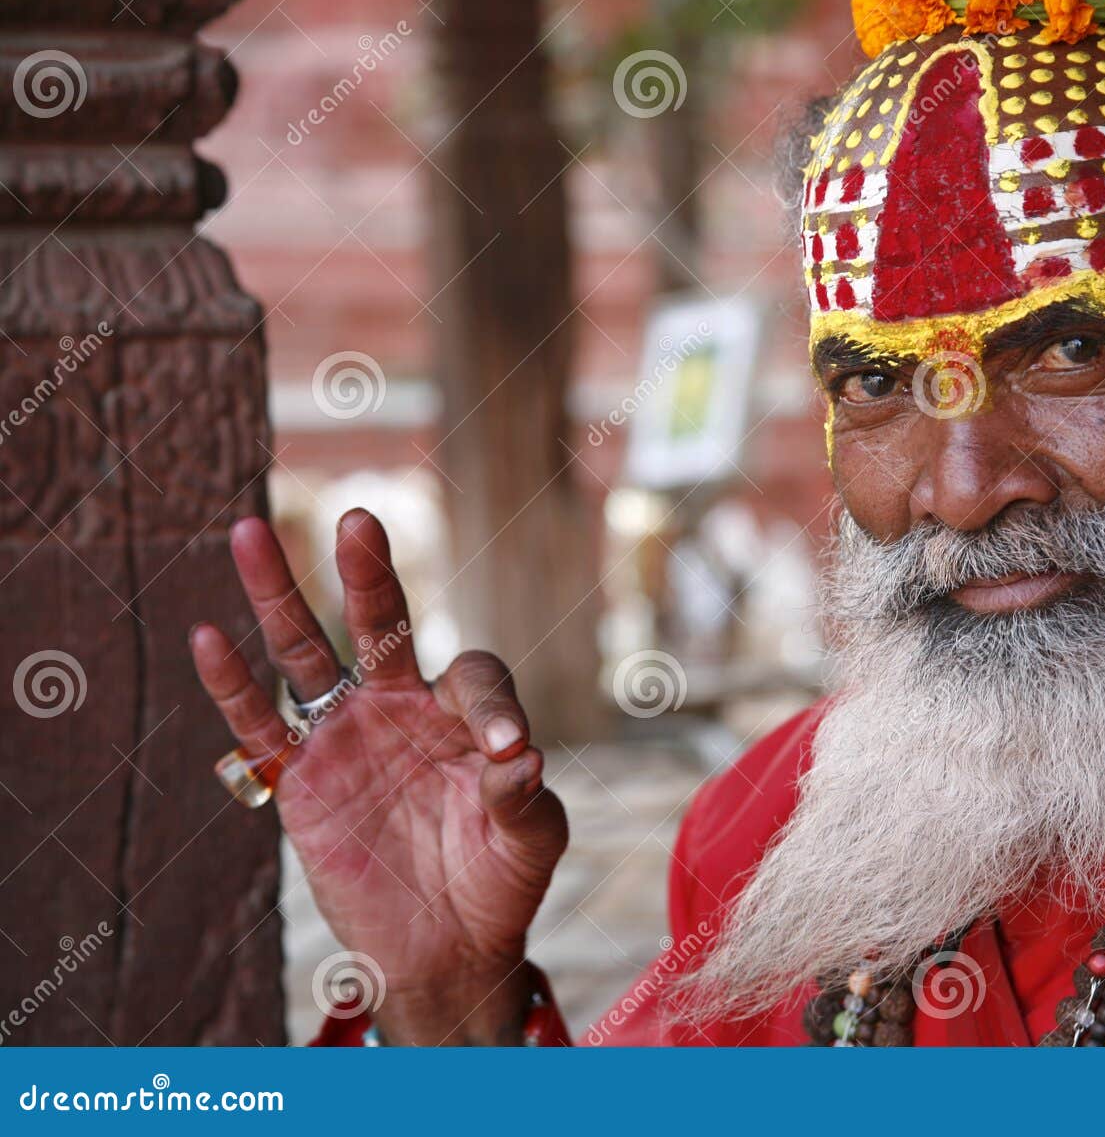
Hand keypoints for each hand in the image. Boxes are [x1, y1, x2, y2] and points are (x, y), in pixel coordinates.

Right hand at [189, 509, 567, 1043]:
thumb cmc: (500, 881)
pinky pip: (260, 727)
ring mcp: (347, 738)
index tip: (509, 753)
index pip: (474, 678)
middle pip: (381, 627)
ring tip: (250, 531)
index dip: (491, 707)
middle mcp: (403, 710)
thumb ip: (525, 799)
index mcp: (466, 716)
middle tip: (360, 522)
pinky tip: (208, 636)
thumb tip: (523, 758)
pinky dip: (232, 686)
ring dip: (278, 596)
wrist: (447, 948)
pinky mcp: (300, 781)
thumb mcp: (531, 841)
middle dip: (369, 577)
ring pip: (306, 654)